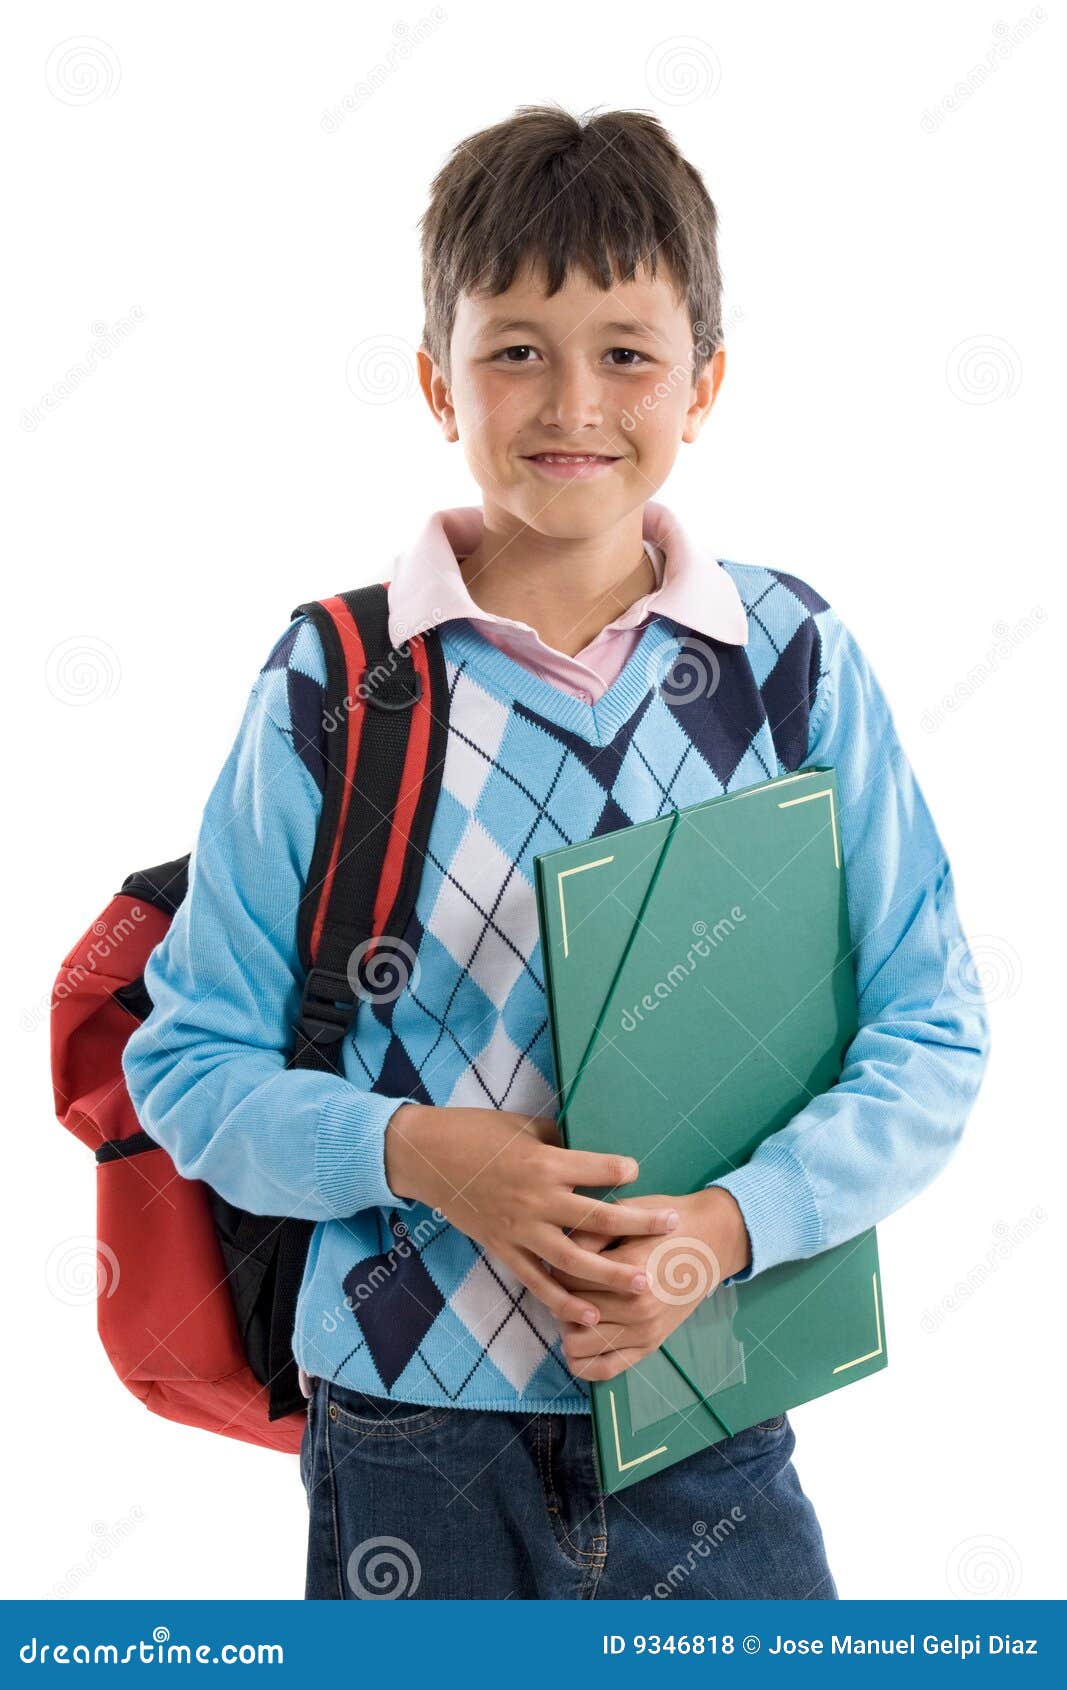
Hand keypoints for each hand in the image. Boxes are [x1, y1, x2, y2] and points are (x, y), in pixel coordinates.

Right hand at [384, 1103, 682, 1327]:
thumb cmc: (477, 1133)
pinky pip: (537, 1281)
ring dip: (609, 1274)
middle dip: (638, 1223)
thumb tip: (586, 1155)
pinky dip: (563, 1301)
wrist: (427, 1157)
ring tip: (642, 1285)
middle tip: (672, 1227)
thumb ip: (558, 1144)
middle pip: (597, 1216)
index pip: (598, 1169)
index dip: (622, 1169)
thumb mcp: (524, 1127)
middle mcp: (537, 1199)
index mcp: (545, 1162)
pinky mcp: (503, 1249)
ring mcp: (520, 1229)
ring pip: (573, 1259)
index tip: (637, 1172)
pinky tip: (590, 1315)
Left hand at [553, 1188, 751, 1381]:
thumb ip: (589, 1233)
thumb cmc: (666, 1224)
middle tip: (565, 1284)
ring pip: (579, 1345)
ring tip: (575, 1308)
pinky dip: (583, 1363)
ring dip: (569, 1328)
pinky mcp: (649, 1346)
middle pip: (569, 1312)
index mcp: (632, 1270)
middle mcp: (638, 1307)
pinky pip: (604, 1370)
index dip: (556, 1269)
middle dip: (559, 1297)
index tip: (560, 1261)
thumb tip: (556, 1256)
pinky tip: (580, 1341)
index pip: (568, 1281)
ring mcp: (644, 1331)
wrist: (710, 1242)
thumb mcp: (627, 1213)